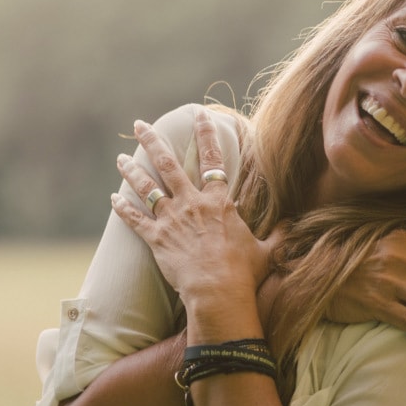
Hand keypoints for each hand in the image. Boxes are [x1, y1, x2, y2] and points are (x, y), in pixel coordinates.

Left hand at [109, 107, 268, 302]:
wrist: (218, 291)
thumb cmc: (244, 272)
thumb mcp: (267, 250)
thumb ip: (277, 235)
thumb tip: (292, 225)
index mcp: (218, 202)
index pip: (212, 159)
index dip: (206, 134)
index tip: (198, 114)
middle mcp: (191, 203)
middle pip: (168, 164)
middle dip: (152, 142)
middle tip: (140, 125)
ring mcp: (171, 219)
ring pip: (146, 187)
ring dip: (132, 171)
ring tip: (120, 157)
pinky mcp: (156, 238)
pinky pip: (135, 220)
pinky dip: (123, 208)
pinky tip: (113, 198)